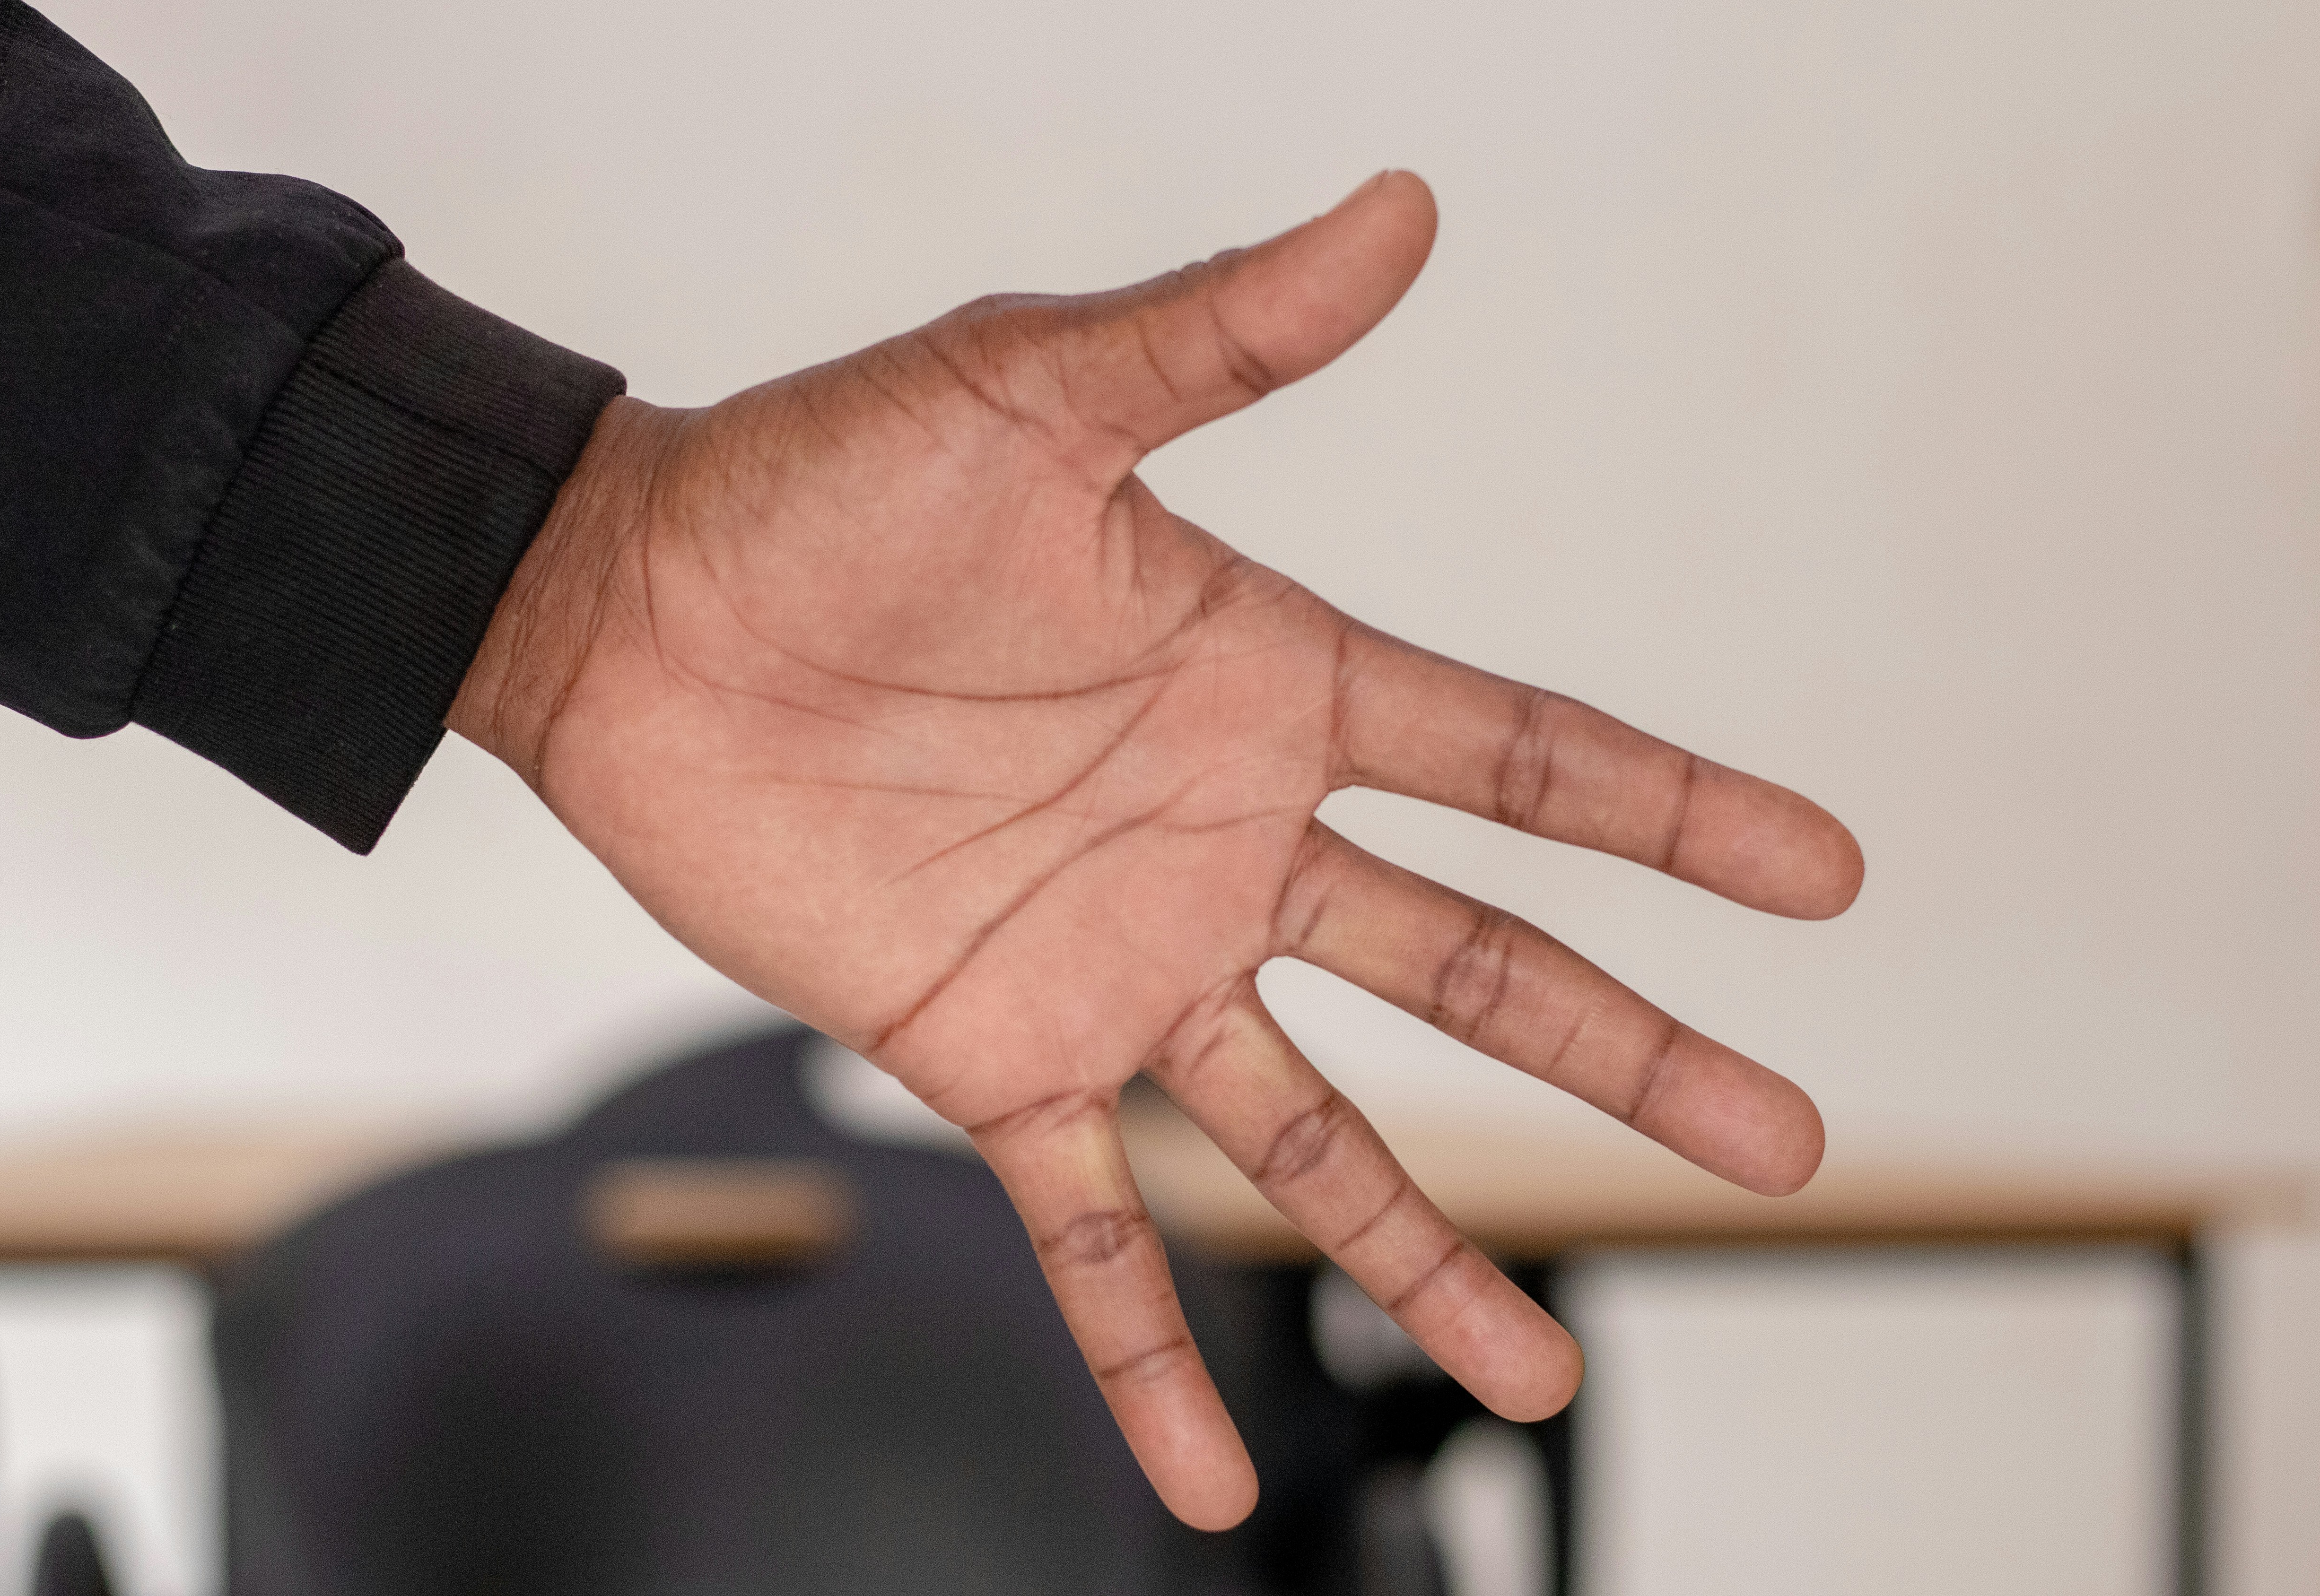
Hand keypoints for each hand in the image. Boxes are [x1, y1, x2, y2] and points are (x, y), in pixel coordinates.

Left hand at [450, 171, 1861, 1528]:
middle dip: (1629, 1055)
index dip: (1675, 812)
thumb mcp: (1033, 390)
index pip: (1516, 761)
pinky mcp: (992, 1053)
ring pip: (1316, 1139)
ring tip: (1546, 1371)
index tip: (1824, 875)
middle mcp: (1223, 840)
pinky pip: (1093, 1226)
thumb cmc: (823, 483)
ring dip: (1432, 1257)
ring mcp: (1119, 964)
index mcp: (1264, 685)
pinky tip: (1204, 1481)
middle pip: (1472, 969)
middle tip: (1785, 1145)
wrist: (631, 610)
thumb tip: (1403, 206)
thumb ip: (1219, 329)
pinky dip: (1146, 1347)